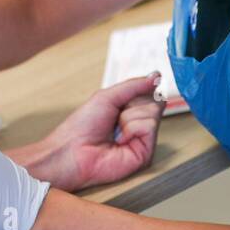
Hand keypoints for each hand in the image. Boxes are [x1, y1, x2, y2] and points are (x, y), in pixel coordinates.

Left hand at [33, 73, 164, 191]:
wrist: (73, 151)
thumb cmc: (82, 127)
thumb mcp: (107, 97)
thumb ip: (134, 86)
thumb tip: (156, 76)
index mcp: (129, 111)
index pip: (150, 93)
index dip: (142, 90)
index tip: (128, 97)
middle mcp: (138, 125)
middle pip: (155, 101)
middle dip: (132, 104)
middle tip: (116, 116)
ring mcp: (143, 139)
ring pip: (153, 112)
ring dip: (128, 117)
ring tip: (115, 131)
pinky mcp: (146, 153)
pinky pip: (149, 126)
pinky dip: (131, 128)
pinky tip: (119, 140)